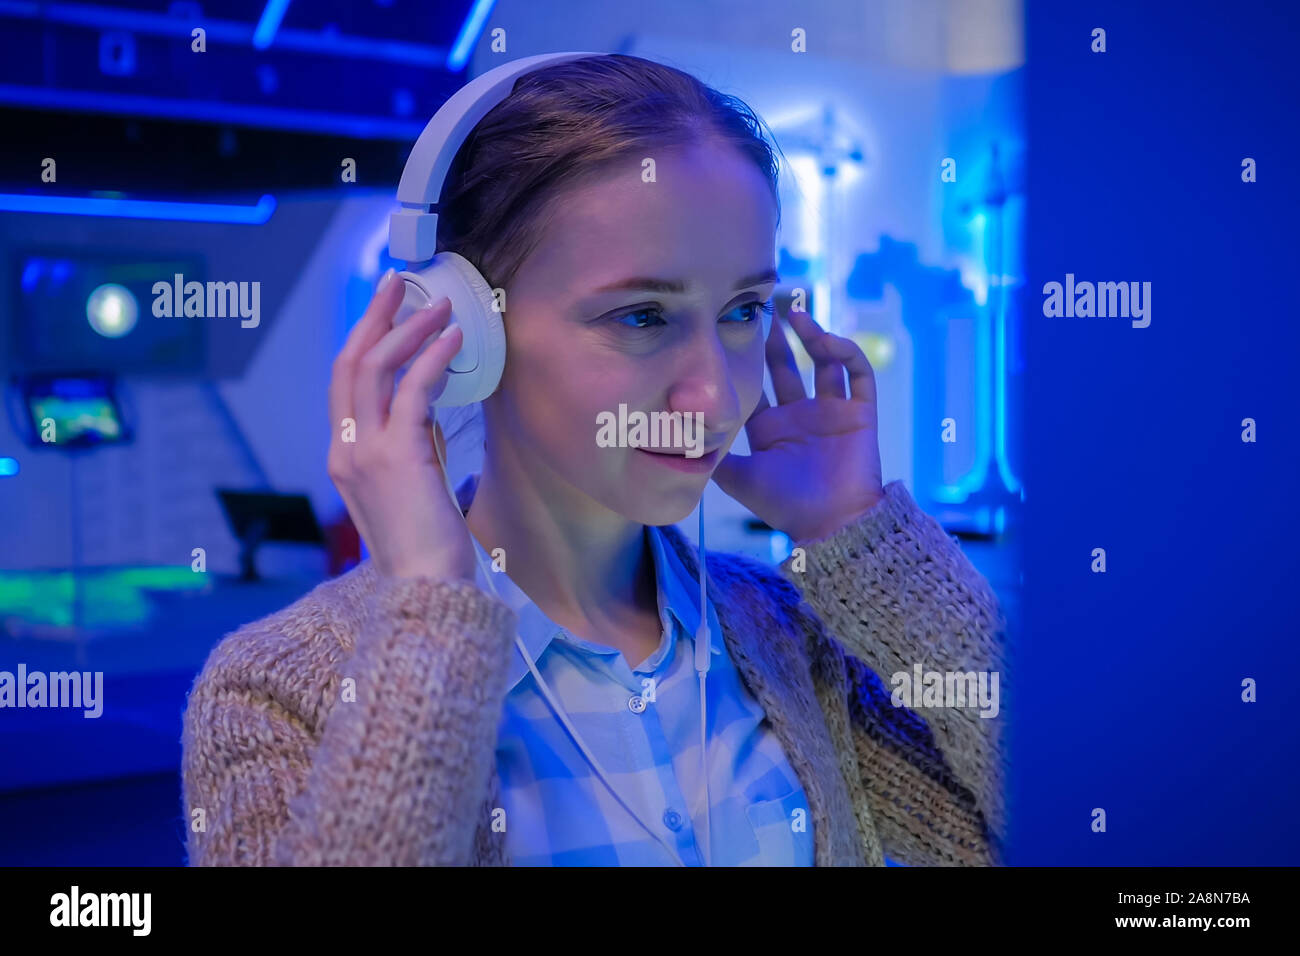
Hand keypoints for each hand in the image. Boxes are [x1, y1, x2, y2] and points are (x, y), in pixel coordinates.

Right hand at [326, 269, 476, 581]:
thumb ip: (412, 448)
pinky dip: (433, 357)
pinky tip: (454, 339)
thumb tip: (431, 407)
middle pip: (350, 363)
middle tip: (399, 282)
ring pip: (375, 368)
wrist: (425, 592)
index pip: (347, 384)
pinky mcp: (397, 456)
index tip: (389, 311)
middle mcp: (345, 449)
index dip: (366, 340)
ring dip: (408, 328)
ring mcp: (365, 452)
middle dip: (374, 316)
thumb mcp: (411, 488)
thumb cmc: (426, 550)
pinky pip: (414, 390)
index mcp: (344, 457)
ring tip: (439, 304)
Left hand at [711, 309, 884, 543]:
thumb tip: (675, 437)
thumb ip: (710, 456)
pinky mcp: (860, 413)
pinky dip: (845, 352)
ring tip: (797, 315)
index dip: (749, 358)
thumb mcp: (736, 478)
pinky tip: (826, 340)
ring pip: (825, 363)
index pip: (757, 384)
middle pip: (787, 366)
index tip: (736, 328)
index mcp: (770, 429)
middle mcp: (799, 416)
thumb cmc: (784, 504)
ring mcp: (831, 412)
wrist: (830, 524)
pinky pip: (858, 374)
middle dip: (777, 338)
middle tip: (766, 307)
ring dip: (813, 336)